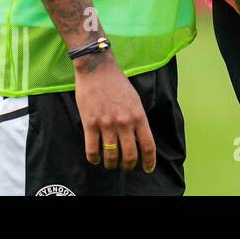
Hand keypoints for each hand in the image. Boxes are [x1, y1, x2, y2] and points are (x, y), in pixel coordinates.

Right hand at [73, 53, 156, 172]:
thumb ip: (137, 119)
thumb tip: (138, 139)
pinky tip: (95, 159)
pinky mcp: (90, 123)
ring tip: (110, 164)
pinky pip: (92, 150)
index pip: (148, 145)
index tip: (147, 169)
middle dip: (128, 165)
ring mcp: (107, 124)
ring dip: (111, 164)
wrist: (98, 69)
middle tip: (125, 166)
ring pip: (111, 156)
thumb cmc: (117, 84)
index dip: (149, 161)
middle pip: (130, 155)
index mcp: (139, 116)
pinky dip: (94, 159)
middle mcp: (124, 122)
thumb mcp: (135, 100)